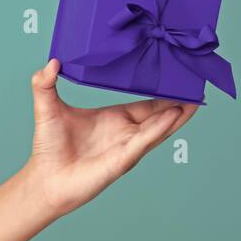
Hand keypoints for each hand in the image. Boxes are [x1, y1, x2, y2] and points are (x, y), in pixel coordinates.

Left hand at [25, 58, 198, 218]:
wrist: (44, 179)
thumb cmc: (48, 147)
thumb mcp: (47, 107)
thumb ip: (44, 83)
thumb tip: (51, 62)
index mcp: (113, 118)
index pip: (145, 103)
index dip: (162, 91)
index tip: (177, 75)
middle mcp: (125, 132)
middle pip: (159, 114)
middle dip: (178, 101)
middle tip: (196, 83)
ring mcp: (126, 146)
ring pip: (158, 127)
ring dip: (177, 113)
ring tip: (195, 98)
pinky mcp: (122, 159)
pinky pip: (144, 140)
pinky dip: (160, 127)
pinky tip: (174, 114)